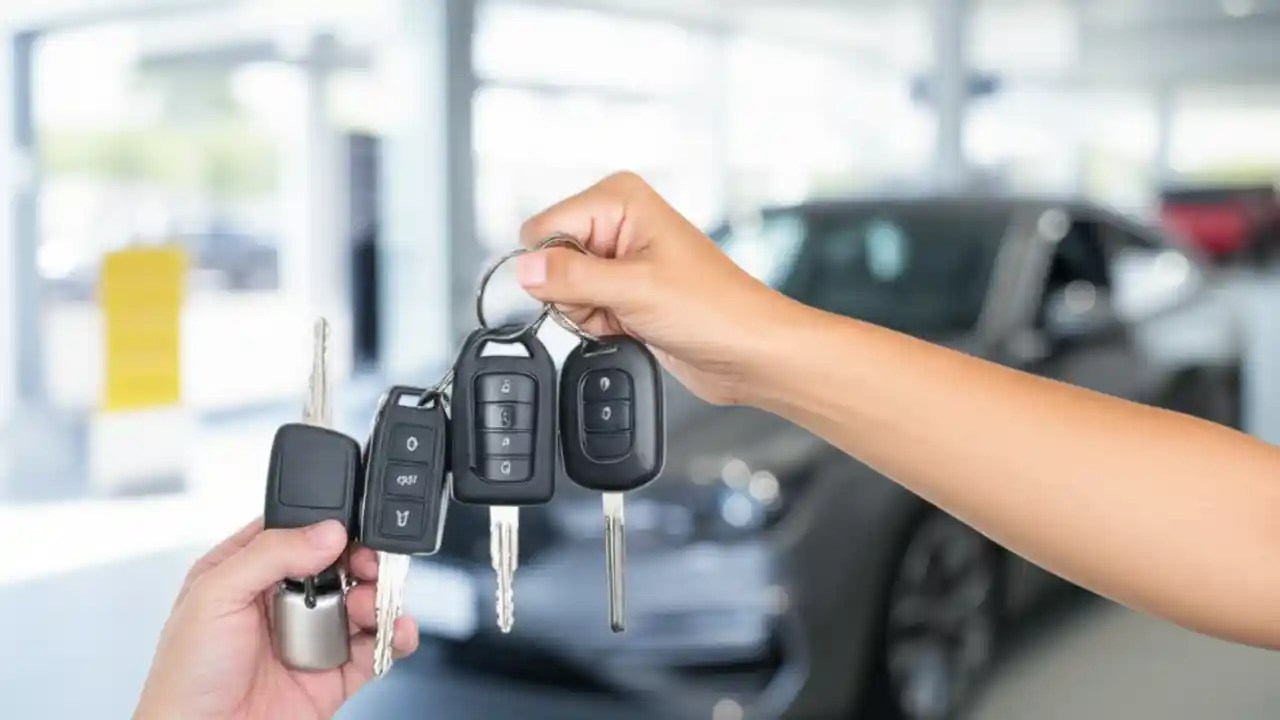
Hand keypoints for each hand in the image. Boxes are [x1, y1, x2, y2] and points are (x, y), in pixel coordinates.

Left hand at [135, 519, 418, 719]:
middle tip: (369, 568)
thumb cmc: (185, 679)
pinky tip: (395, 630)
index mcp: (247, 571)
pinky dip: (395, 636)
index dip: (328, 527)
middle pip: (341, 565)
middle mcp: (282, 601)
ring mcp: (311, 637)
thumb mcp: (214, 596)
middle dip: (363, 562)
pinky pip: (376, 647)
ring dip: (379, 599)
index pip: (298, 532)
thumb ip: (271, 553)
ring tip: (371, 608)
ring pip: (364, 603)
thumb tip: (327, 532)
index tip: (349, 531)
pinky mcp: (334, 673)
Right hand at [517, 171, 796, 404]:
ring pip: (561, 290)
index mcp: (620, 199)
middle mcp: (617, 222)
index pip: (542, 227)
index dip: (554, 266)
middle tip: (619, 301)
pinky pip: (581, 309)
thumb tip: (522, 269)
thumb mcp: (634, 290)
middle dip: (573, 293)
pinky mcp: (623, 291)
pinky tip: (632, 325)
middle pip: (549, 260)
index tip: (590, 286)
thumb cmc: (716, 309)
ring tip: (631, 314)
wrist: (749, 351)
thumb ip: (571, 278)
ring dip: (586, 313)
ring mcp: (619, 259)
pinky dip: (598, 324)